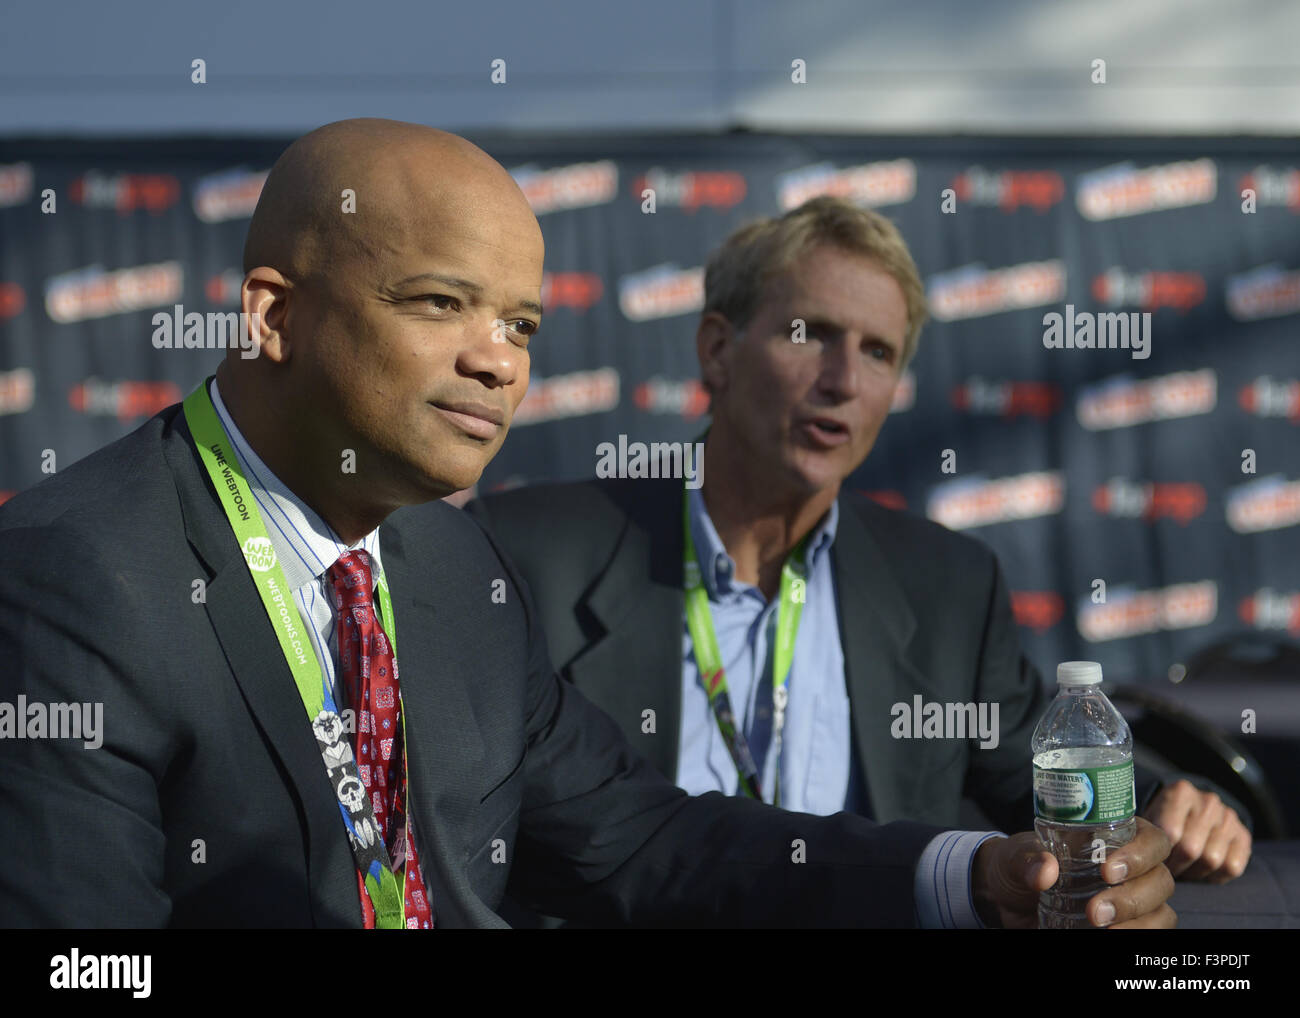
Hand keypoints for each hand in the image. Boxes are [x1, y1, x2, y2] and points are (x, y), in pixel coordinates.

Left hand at [972, 817, 1175, 928]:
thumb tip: (1045, 871)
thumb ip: (1026, 858)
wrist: (1007, 899)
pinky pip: (1152, 932)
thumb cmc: (1019, 865)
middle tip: (1095, 911)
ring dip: (1137, 922)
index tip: (1108, 871)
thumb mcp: (1014, 855)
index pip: (1151, 839)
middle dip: (1132, 898)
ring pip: (1161, 911)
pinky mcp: (1128, 925)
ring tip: (1100, 929)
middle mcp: (1133, 868)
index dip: (1140, 854)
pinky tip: (1112, 939)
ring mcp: (1134, 899)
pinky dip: (1138, 936)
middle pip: (1160, 879)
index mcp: (1115, 836)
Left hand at [1141, 779, 1251, 882]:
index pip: (1170, 833)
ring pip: (1213, 860)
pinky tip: (1201, 870)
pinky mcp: (1244, 835)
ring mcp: (1229, 817)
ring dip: (1194, 872)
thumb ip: (1141, 833)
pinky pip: (1232, 867)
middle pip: (1191, 849)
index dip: (1160, 855)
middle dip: (1176, 866)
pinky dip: (1215, 876)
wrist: (1193, 810)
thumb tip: (1125, 860)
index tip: (1151, 862)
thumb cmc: (1162, 818)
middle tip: (1166, 870)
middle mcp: (1208, 801)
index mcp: (1180, 792)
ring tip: (1182, 869)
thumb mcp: (1149, 818)